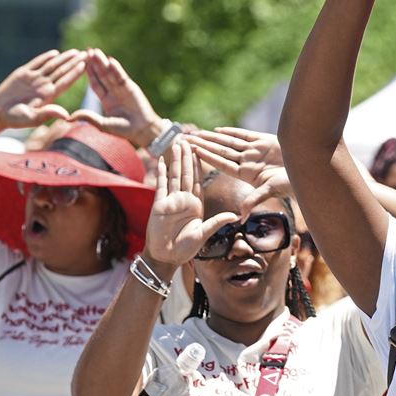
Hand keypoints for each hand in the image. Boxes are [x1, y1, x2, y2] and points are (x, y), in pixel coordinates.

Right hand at [0, 49, 84, 129]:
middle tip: (88, 54)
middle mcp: (44, 86)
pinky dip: (44, 58)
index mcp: (49, 95)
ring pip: (52, 66)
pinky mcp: (23, 74)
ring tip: (76, 52)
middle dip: (75, 63)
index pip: (65, 82)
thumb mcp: (32, 118)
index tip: (86, 65)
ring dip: (63, 58)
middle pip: (62, 72)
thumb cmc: (16, 119)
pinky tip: (54, 53)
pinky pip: (36, 63)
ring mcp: (34, 79)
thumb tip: (66, 115)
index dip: (75, 73)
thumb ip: (48, 114)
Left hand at [69, 49, 163, 146]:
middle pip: (102, 75)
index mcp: (106, 100)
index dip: (88, 74)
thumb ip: (88, 118)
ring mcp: (122, 89)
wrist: (143, 131)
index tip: (80, 64)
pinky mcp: (131, 88)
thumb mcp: (103, 125)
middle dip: (94, 64)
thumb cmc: (124, 130)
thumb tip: (69, 117)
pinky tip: (110, 60)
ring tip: (95, 51)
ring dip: (103, 63)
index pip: (95, 84)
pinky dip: (116, 69)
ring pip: (110, 73)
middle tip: (86, 51)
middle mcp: (114, 92)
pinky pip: (121, 76)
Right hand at [144, 139, 237, 265]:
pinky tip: (161, 160)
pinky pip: (161, 185)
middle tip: (189, 138)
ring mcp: (171, 201)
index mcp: (196, 204)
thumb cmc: (185, 249)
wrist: (165, 257)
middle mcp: (184, 200)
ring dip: (176, 160)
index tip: (204, 150)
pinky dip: (161, 173)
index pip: (200, 180)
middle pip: (187, 173)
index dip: (201, 165)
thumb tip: (235, 216)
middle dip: (188, 156)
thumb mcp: (203, 234)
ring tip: (177, 144)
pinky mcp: (159, 204)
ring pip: (174, 175)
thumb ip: (217, 223)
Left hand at [186, 127, 290, 215]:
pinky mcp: (264, 141)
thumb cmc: (292, 182)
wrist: (309, 168)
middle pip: (221, 152)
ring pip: (229, 143)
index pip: (222, 164)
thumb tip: (240, 217)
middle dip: (204, 145)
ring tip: (197, 133)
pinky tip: (217, 130)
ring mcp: (255, 151)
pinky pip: (244, 136)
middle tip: (185, 139)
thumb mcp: (271, 190)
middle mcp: (249, 162)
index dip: (207, 157)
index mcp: (247, 174)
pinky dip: (231, 132)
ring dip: (213, 138)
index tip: (192, 151)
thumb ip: (254, 200)